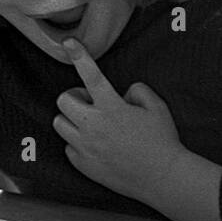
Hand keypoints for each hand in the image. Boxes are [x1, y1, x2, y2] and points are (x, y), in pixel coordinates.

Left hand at [52, 39, 185, 206]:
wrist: (162, 177)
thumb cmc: (162, 140)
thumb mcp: (157, 107)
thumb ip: (138, 91)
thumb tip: (123, 94)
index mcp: (112, 108)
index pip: (91, 76)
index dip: (79, 56)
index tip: (68, 43)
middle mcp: (94, 126)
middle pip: (63, 100)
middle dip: (75, 97)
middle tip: (92, 103)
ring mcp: (85, 147)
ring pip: (59, 123)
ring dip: (73, 119)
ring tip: (92, 124)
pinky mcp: (82, 165)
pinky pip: (68, 146)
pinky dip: (77, 142)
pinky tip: (97, 145)